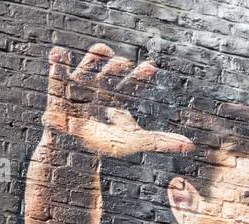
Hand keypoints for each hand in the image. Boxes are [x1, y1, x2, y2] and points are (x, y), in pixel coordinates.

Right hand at [42, 43, 193, 157]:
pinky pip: (57, 77)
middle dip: (116, 67)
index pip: (131, 83)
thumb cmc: (106, 142)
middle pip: (109, 73)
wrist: (76, 148)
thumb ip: (161, 142)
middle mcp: (99, 87)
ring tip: (103, 50)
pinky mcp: (59, 92)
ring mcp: (78, 88)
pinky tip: (60, 53)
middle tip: (124, 63)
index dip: (140, 76)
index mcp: (117, 96)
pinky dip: (58, 65)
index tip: (151, 67)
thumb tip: (190, 146)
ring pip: (86, 70)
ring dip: (93, 60)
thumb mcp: (134, 143)